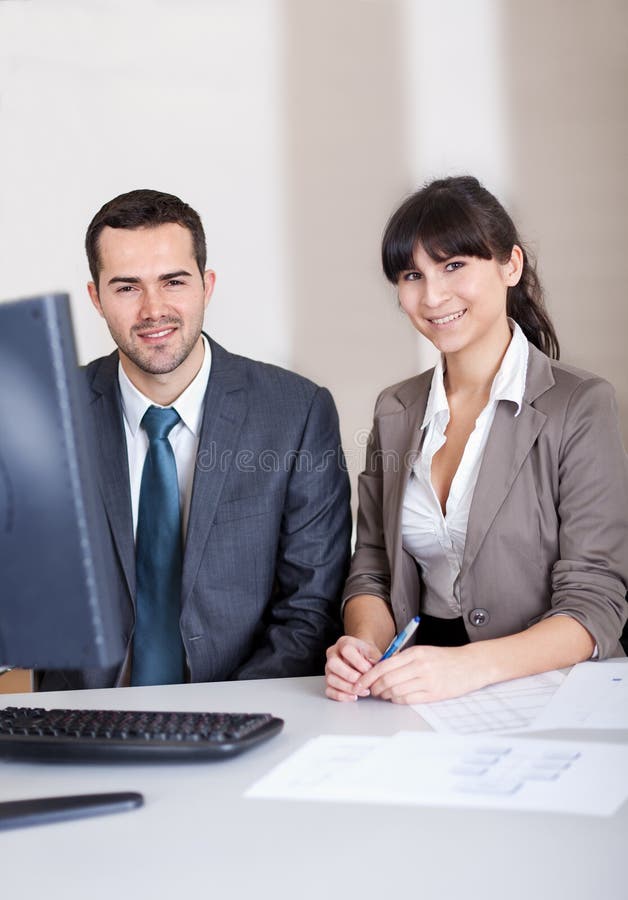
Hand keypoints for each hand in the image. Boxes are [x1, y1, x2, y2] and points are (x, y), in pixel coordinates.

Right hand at [325, 636, 381, 701]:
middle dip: (350, 675)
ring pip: (331, 679)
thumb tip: (377, 665)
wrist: (362, 658)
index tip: (369, 670)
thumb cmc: (366, 655)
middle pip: (333, 664)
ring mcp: (328, 669)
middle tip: (363, 682)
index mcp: (343, 642)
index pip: (345, 650)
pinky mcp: (328, 682)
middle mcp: (332, 654)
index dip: (358, 662)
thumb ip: (374, 656)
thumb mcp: (372, 651)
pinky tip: (354, 696)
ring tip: (363, 691)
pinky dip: (342, 696)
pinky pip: (329, 691)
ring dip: (348, 688)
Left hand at [354, 643, 488, 703]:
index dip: (368, 676)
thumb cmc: (446, 658)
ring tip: (384, 694)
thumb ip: (403, 659)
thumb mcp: (423, 652)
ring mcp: (428, 681)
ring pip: (396, 692)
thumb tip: (380, 668)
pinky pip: (408, 700)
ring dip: (386, 695)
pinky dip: (398, 700)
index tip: (360, 682)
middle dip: (375, 687)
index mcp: (415, 653)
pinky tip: (397, 698)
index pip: (384, 666)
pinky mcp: (434, 694)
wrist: (472, 665)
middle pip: (387, 680)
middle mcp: (420, 666)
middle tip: (371, 690)